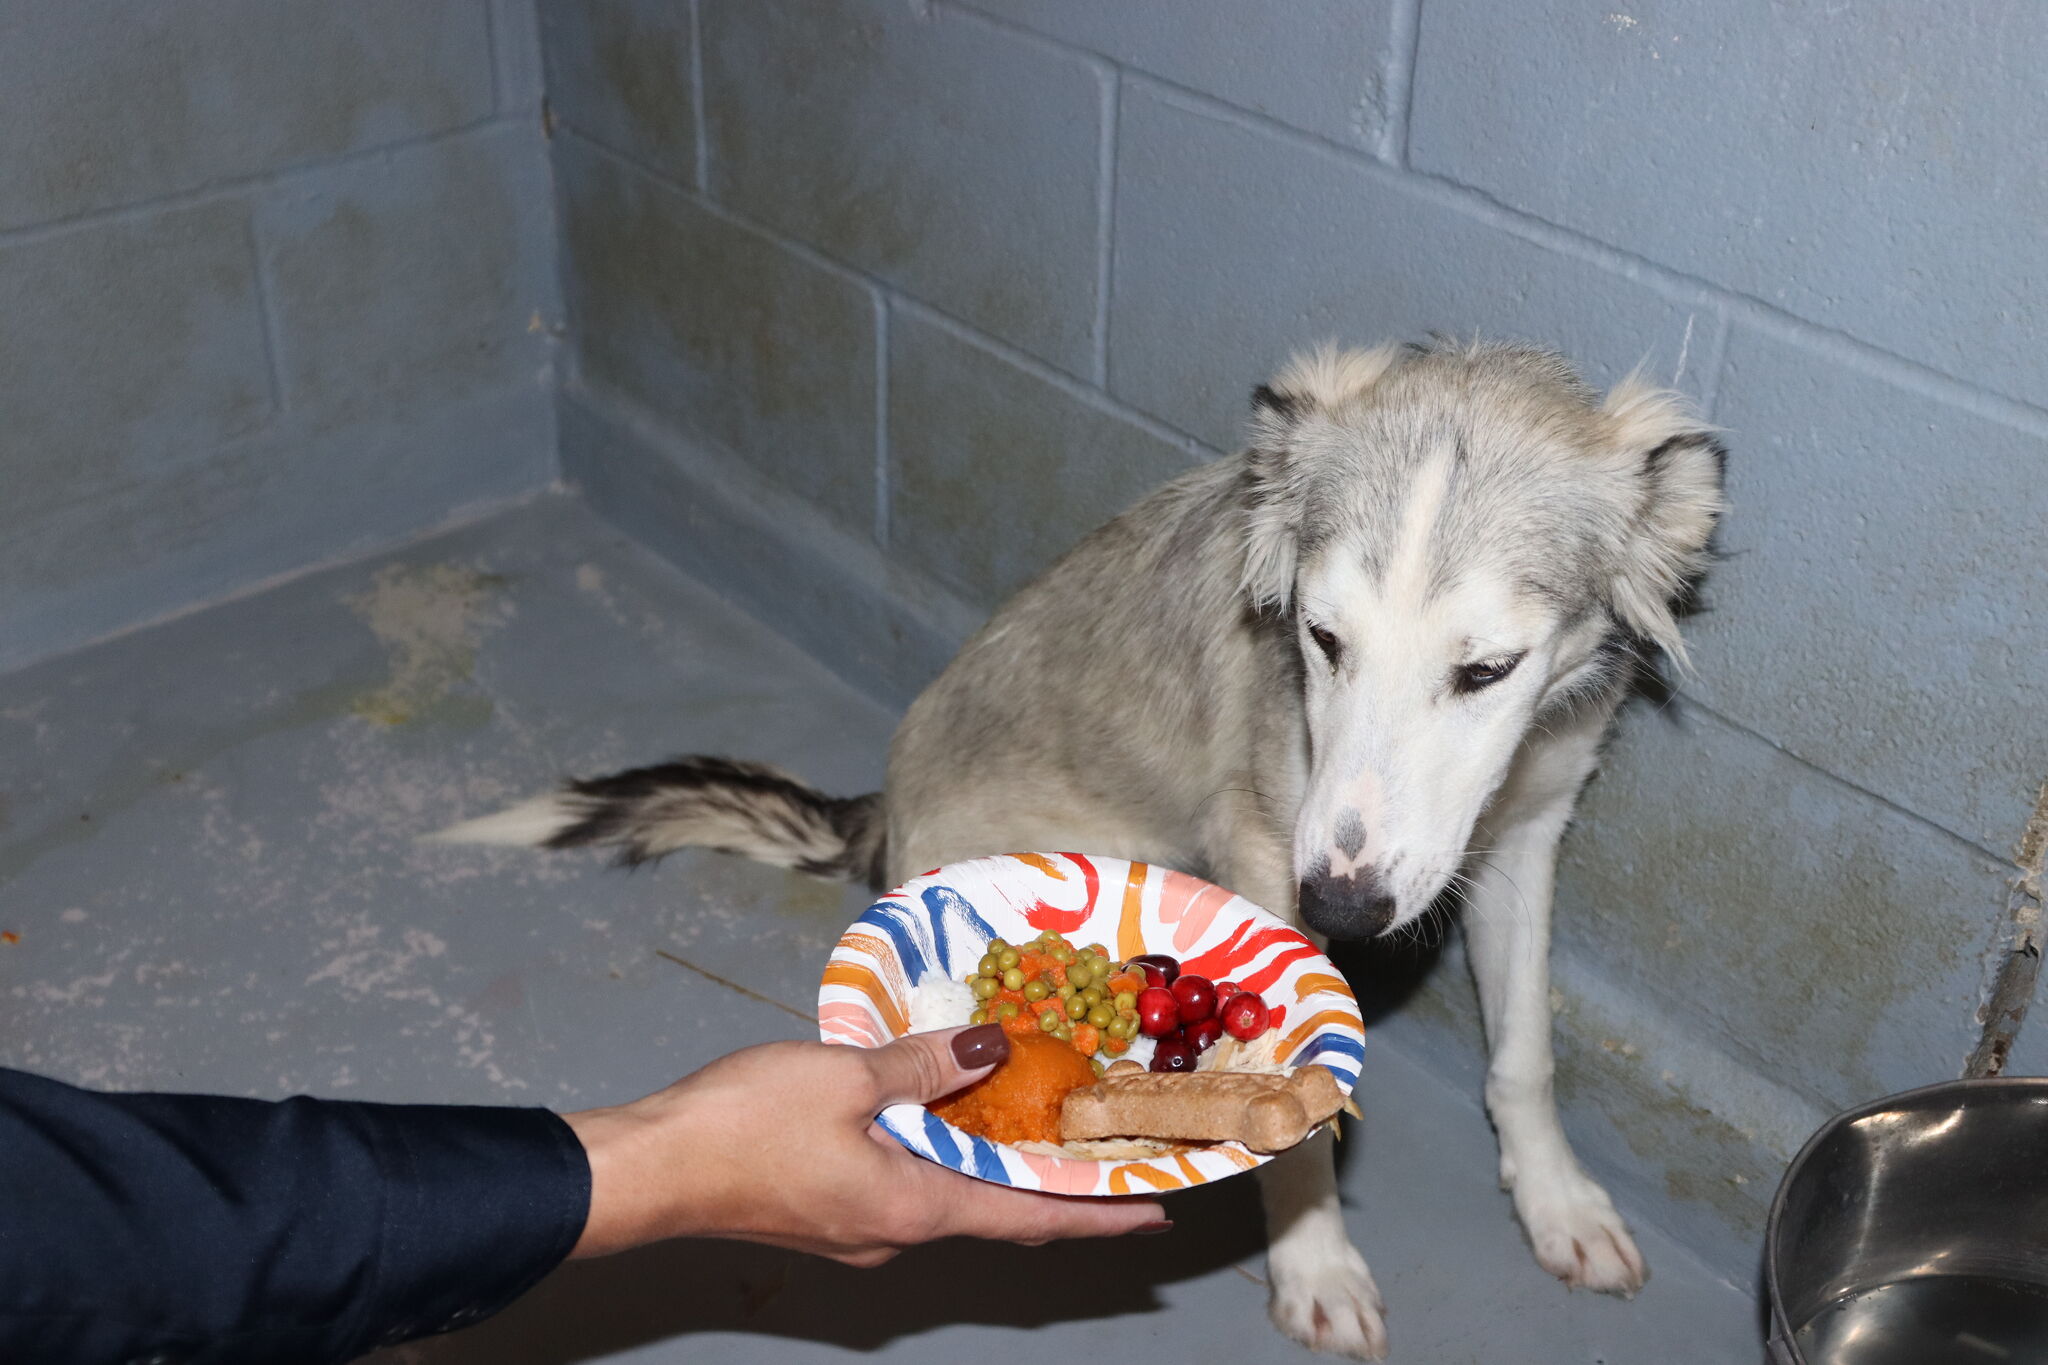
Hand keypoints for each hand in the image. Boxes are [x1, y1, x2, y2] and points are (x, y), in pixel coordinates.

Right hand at [562, 1025, 1168, 1265]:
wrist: (651, 1169)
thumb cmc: (744, 1127)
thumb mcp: (846, 1077)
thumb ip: (923, 1065)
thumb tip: (989, 1051)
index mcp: (916, 1209)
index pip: (1033, 1217)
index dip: (1100, 1216)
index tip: (1156, 1210)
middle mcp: (898, 1232)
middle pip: (1000, 1211)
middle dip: (1059, 1189)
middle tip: (1111, 1159)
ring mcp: (860, 1228)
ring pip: (951, 1196)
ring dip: (999, 1168)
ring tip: (1043, 1129)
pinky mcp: (827, 1211)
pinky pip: (907, 1185)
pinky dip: (946, 1158)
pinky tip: (948, 1120)